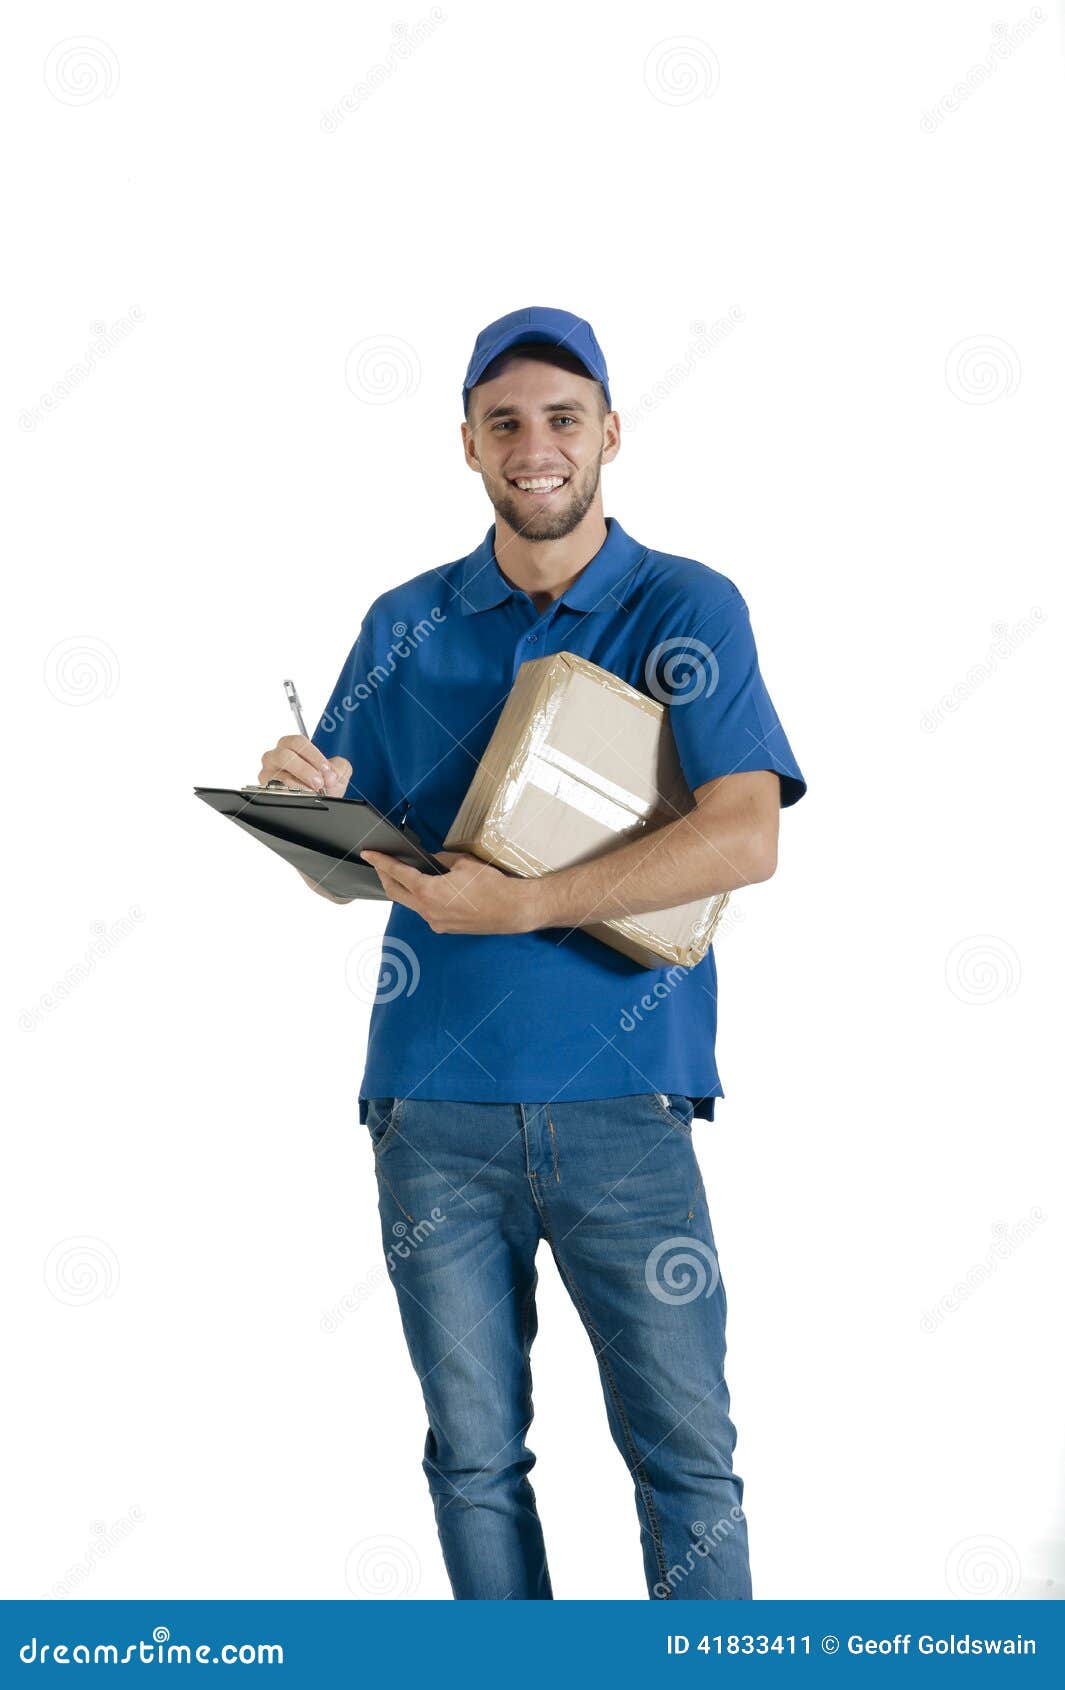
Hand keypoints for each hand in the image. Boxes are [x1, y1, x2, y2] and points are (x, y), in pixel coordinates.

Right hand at [257, 734, 350, 796]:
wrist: (319, 803)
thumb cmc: (323, 785)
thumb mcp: (337, 773)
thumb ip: (339, 768)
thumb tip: (332, 775)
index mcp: (291, 745)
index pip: (298, 742)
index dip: (313, 755)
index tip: (326, 769)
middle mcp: (276, 756)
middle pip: (284, 756)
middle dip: (305, 770)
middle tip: (319, 783)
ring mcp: (268, 773)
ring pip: (278, 776)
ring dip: (298, 785)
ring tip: (312, 793)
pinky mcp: (264, 790)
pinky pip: (273, 791)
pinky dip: (290, 795)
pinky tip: (301, 798)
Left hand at [359, 849, 537, 934]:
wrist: (513, 910)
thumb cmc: (492, 886)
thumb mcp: (464, 864)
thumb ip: (442, 861)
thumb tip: (432, 861)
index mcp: (429, 892)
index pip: (397, 874)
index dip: (380, 862)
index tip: (368, 854)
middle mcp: (428, 911)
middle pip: (396, 892)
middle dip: (385, 877)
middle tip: (380, 864)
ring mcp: (436, 922)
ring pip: (411, 903)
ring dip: (404, 889)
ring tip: (402, 874)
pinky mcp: (445, 928)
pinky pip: (426, 912)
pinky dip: (421, 899)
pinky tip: (427, 889)